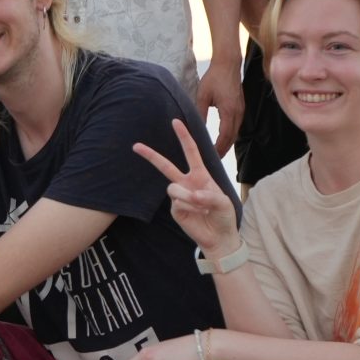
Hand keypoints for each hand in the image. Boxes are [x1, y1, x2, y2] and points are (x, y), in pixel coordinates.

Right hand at [133, 119, 240, 256]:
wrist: (219, 237)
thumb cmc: (223, 216)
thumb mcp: (223, 202)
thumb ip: (209, 195)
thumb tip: (191, 194)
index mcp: (200, 175)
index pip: (191, 152)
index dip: (183, 137)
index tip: (175, 122)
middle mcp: (187, 183)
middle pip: (166, 166)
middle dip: (151, 156)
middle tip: (136, 146)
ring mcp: (180, 196)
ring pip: (173, 188)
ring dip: (188, 196)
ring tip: (202, 207)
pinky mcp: (176, 210)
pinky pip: (177, 203)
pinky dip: (189, 207)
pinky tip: (198, 214)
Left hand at [197, 60, 244, 157]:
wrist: (228, 64)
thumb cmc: (214, 78)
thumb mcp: (202, 96)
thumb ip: (199, 113)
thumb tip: (195, 129)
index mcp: (229, 111)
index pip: (225, 136)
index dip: (218, 148)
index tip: (210, 157)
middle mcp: (238, 113)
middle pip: (232, 137)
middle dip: (223, 150)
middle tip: (213, 160)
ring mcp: (241, 110)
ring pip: (236, 133)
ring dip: (227, 143)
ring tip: (217, 153)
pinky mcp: (241, 107)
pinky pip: (237, 126)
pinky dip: (230, 135)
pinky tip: (223, 139)